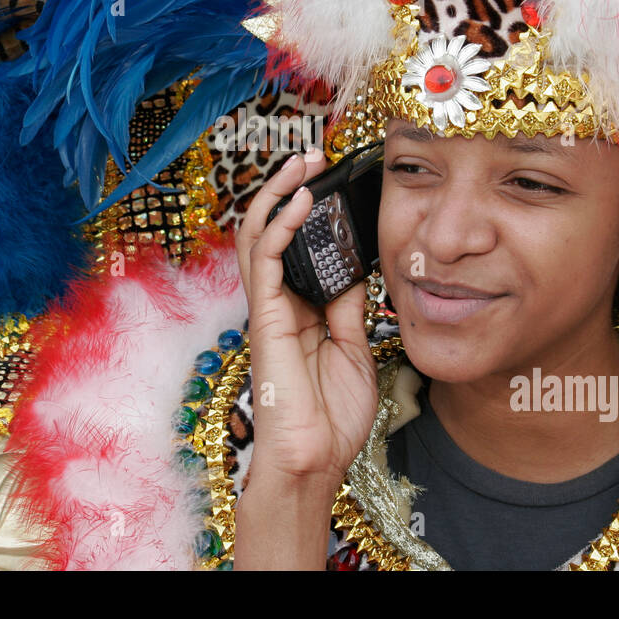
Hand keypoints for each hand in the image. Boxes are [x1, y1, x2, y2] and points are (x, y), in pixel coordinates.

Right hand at [234, 146, 378, 489]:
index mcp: (300, 308)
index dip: (315, 211)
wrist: (315, 461)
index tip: (340, 181)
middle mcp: (279, 301)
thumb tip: (360, 264)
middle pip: (272, 230)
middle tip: (313, 157)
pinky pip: (264, 258)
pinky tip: (301, 200)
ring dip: (278, 193)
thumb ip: (350, 305)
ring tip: (302, 164)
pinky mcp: (264, 316)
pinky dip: (280, 223)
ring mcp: (268, 307)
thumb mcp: (354, 348)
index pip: (301, 245)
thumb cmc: (332, 416)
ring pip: (258, 234)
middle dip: (288, 189)